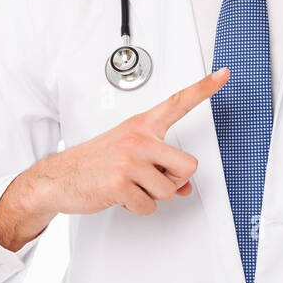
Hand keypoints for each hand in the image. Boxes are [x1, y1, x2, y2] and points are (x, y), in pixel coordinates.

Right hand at [0, 68, 229, 249]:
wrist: (58, 178)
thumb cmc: (96, 162)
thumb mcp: (130, 156)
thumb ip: (160, 166)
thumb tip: (185, 188)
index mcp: (142, 125)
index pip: (178, 102)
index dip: (204, 88)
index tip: (224, 74)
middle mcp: (138, 138)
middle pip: (188, 167)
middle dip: (174, 181)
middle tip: (151, 179)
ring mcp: (128, 160)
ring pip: (170, 191)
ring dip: (152, 196)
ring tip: (130, 186)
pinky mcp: (119, 183)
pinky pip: (149, 206)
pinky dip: (137, 208)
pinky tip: (120, 195)